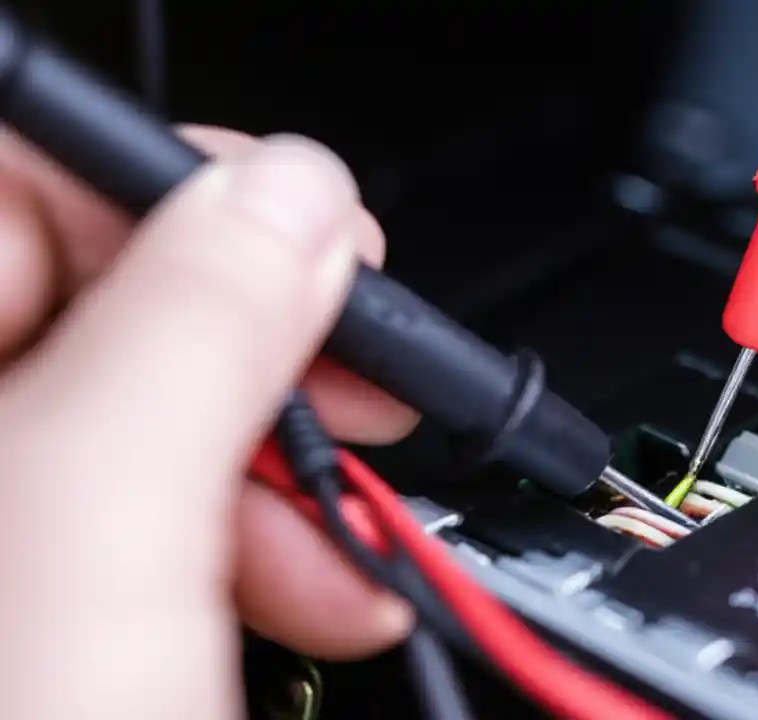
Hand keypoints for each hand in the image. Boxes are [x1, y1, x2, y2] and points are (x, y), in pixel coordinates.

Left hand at [0, 129, 417, 718]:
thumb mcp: (104, 530)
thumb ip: (192, 333)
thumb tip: (292, 196)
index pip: (25, 200)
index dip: (180, 195)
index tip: (314, 233)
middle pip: (117, 314)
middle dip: (270, 351)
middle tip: (367, 372)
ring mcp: (23, 538)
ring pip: (169, 428)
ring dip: (300, 466)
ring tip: (364, 521)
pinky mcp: (80, 611)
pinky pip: (185, 526)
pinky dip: (284, 547)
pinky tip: (334, 585)